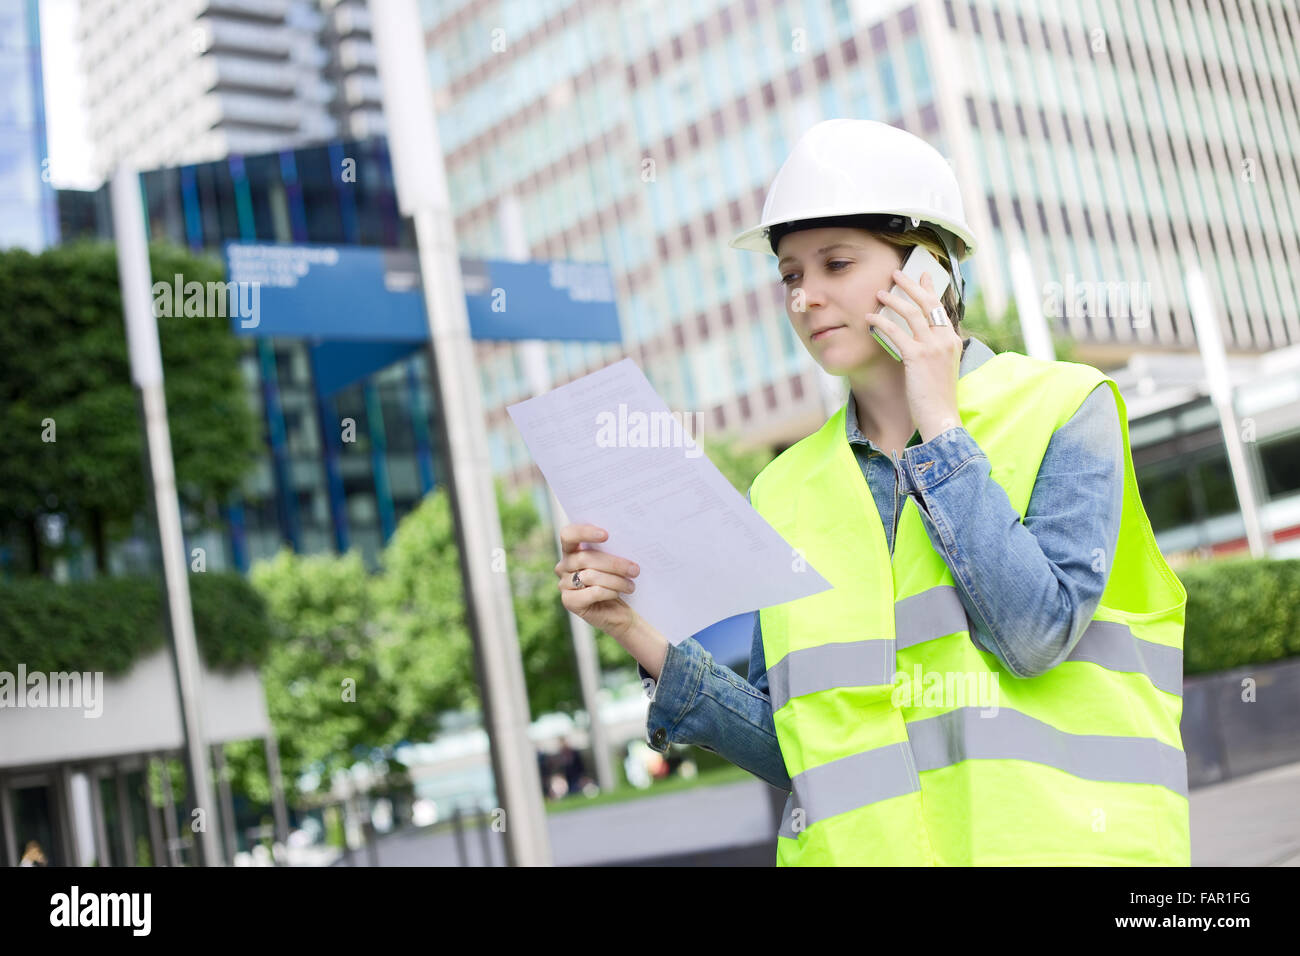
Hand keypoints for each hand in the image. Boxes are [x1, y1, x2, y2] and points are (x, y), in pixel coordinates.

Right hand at [555, 523, 640, 642]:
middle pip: (585, 558)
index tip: (606, 535)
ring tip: (631, 585)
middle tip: (635, 570)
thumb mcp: (615, 563)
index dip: (584, 532)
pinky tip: (618, 594)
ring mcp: (564, 584)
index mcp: (572, 549)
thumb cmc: (617, 581)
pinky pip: (593, 592)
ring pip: (591, 576)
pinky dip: (609, 592)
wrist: (619, 612)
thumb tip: (623, 540)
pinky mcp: (569, 601)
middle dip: (614, 563)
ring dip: (616, 580)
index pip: (569, 534)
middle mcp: (564, 565)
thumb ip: (611, 550)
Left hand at [864, 269, 962, 441]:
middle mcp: (945, 339)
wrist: (940, 417)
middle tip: (896, 273)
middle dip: (911, 285)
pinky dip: (882, 323)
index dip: (929, 289)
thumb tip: (917, 340)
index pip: (940, 308)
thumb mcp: (940, 368)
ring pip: (912, 313)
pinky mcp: (917, 357)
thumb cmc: (936, 397)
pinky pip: (896, 333)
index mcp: (952, 340)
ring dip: (894, 300)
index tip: (922, 274)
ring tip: (879, 292)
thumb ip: (932, 350)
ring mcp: (933, 347)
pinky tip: (870, 319)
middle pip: (927, 303)